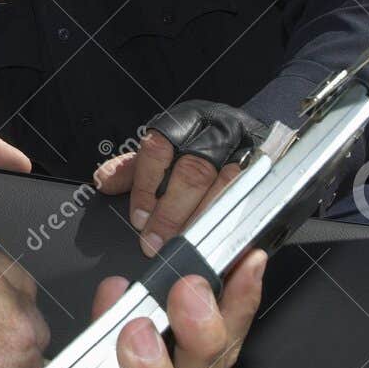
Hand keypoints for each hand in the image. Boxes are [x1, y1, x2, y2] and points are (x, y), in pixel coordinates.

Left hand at [94, 101, 267, 255]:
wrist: (244, 128)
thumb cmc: (198, 141)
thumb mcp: (163, 148)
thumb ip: (134, 167)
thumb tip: (103, 182)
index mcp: (183, 122)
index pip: (159, 150)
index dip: (147, 187)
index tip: (139, 218)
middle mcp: (215, 131)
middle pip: (193, 172)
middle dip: (172, 211)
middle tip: (156, 241)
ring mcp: (243, 148)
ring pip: (223, 186)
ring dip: (201, 219)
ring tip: (183, 245)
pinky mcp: (264, 167)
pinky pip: (249, 195)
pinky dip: (232, 218)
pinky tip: (218, 236)